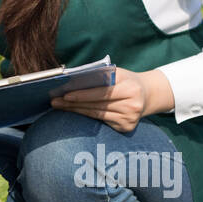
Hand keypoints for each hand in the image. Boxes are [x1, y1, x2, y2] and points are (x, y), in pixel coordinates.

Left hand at [50, 67, 169, 133]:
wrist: (146, 94)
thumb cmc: (125, 80)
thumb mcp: (117, 73)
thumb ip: (99, 75)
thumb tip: (72, 79)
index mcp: (130, 88)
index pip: (102, 92)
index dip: (83, 94)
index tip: (65, 94)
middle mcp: (132, 105)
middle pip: (97, 105)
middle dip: (74, 103)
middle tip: (55, 101)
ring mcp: (130, 119)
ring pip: (97, 114)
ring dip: (76, 110)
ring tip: (60, 106)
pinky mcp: (126, 128)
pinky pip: (101, 121)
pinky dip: (87, 116)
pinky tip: (74, 112)